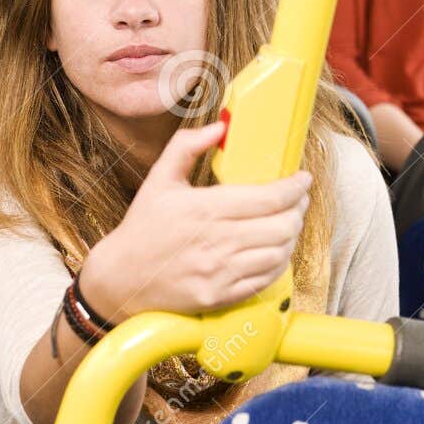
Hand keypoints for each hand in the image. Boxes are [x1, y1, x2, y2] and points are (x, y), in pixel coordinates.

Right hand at [82, 120, 311, 317]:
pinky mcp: (220, 297)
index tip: (303, 179)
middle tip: (298, 199)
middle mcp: (215, 242)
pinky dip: (279, 262)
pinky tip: (275, 249)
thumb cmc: (143, 227)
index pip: (268, 198)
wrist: (120, 279)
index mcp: (204, 209)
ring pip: (279, 253)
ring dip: (291, 235)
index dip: (295, 188)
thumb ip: (187, 146)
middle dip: (298, 209)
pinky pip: (266, 279)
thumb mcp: (159, 178)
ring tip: (289, 222)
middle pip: (281, 226)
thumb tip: (221, 126)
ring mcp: (219, 273)